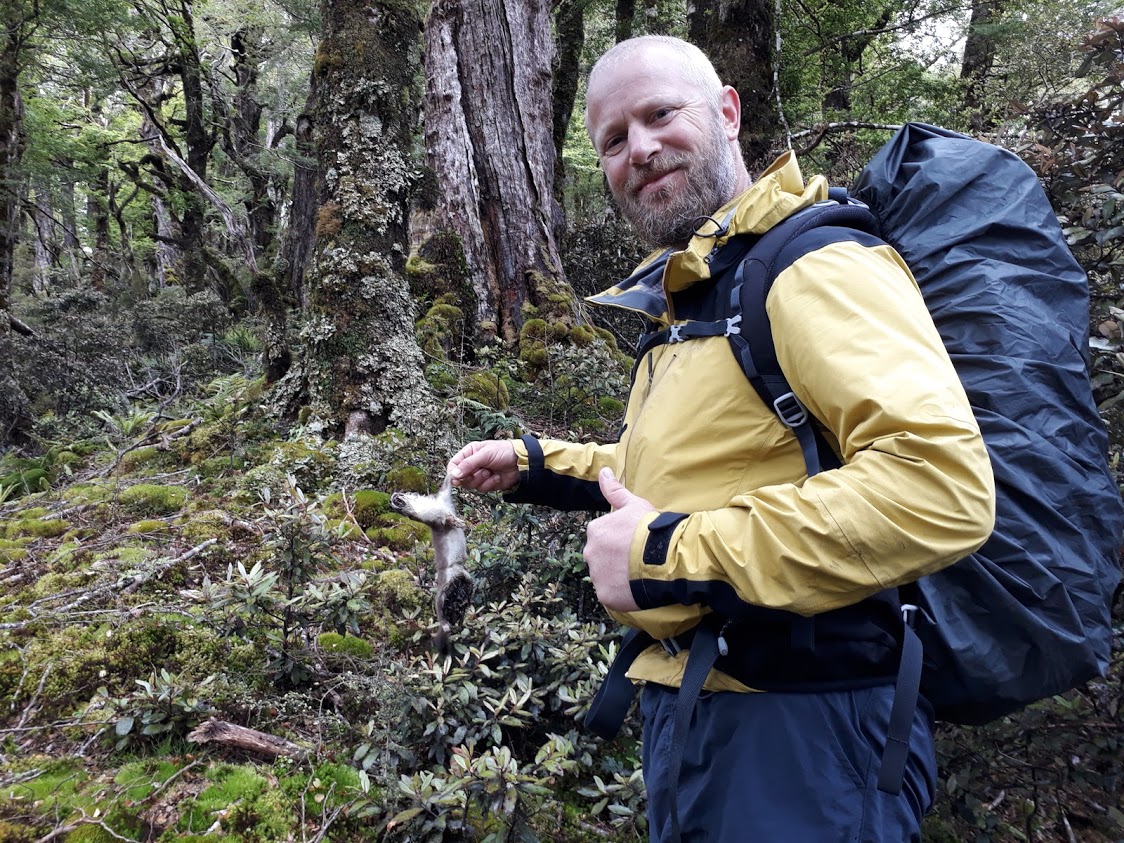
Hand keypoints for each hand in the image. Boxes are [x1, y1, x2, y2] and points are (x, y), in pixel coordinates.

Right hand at [447, 440, 518, 492]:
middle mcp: (472, 465)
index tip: (456, 480)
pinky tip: (497, 477)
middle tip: (482, 472)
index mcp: (469, 453)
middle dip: (471, 477)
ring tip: (491, 472)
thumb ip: (468, 464)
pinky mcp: (487, 484)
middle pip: (460, 478)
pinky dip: (490, 484)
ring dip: (482, 480)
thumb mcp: (484, 455)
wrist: (521, 462)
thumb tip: (453, 475)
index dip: (453, 473)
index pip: (453, 465)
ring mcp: (479, 475)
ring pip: (471, 485)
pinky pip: (482, 489)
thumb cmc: (503, 452)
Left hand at [583, 468, 655, 612]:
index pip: (603, 537)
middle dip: (616, 559)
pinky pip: (611, 594)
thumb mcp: (634, 505)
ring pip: (605, 577)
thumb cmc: (650, 528)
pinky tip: (637, 587)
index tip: (635, 543)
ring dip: (618, 577)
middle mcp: (589, 552)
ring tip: (640, 574)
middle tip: (638, 559)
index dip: (621, 541)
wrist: (663, 557)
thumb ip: (615, 490)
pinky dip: (622, 593)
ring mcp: (596, 575)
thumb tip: (603, 471)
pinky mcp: (605, 595)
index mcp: (595, 530)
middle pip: (601, 557)